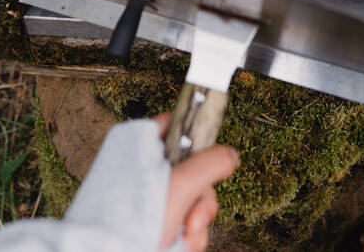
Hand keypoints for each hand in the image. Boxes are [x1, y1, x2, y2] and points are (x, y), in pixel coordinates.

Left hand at [152, 113, 239, 251]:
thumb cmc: (132, 221)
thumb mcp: (180, 185)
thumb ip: (210, 164)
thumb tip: (231, 154)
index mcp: (139, 145)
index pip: (175, 124)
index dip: (196, 136)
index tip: (210, 154)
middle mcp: (143, 167)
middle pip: (192, 168)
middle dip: (200, 199)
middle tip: (193, 217)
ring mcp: (148, 193)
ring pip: (190, 197)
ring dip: (195, 221)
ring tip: (183, 236)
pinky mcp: (152, 216)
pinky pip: (181, 217)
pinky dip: (185, 232)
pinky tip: (179, 241)